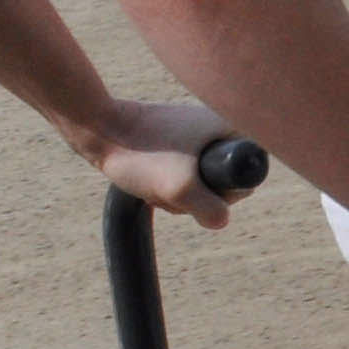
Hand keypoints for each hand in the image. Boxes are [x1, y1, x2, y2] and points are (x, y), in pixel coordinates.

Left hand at [81, 97, 245, 226]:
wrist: (100, 130)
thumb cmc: (142, 153)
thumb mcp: (181, 187)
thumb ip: (210, 210)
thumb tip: (221, 220)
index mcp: (229, 128)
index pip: (247, 174)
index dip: (225, 193)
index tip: (195, 190)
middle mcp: (216, 128)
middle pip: (222, 182)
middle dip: (196, 196)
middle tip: (170, 190)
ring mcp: (193, 135)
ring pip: (200, 181)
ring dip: (178, 194)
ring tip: (153, 185)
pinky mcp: (172, 143)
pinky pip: (181, 174)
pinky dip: (166, 185)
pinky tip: (147, 183)